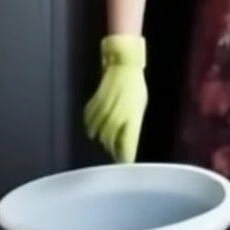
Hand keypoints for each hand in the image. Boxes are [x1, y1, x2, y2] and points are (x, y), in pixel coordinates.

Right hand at [83, 35, 147, 162]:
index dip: (125, 156)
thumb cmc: (135, 86)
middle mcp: (116, 119)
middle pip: (110, 142)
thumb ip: (133, 123)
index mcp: (131, 119)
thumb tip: (128, 136)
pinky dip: (91, 127)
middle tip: (115, 154)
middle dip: (113, 149)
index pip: (127, 145)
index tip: (125, 163)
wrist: (122, 67)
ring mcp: (103, 113)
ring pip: (98, 134)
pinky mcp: (93, 106)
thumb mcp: (140, 106)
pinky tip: (93, 129)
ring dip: (101, 139)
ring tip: (105, 142)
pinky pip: (89, 122)